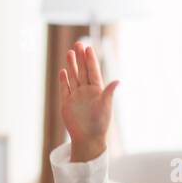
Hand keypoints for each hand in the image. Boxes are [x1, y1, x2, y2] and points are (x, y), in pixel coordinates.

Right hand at [59, 40, 118, 161]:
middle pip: (83, 71)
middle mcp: (86, 91)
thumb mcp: (106, 107)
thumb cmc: (100, 124)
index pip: (93, 71)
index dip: (91, 60)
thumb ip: (109, 93)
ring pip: (74, 77)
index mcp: (97, 91)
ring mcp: (76, 97)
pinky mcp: (67, 103)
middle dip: (81, 58)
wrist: (88, 139)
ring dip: (72, 66)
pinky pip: (65, 89)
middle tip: (78, 44)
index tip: (89, 48)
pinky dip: (64, 81)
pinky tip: (63, 71)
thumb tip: (118, 81)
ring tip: (70, 52)